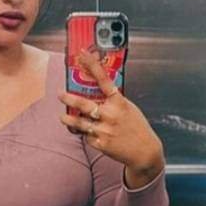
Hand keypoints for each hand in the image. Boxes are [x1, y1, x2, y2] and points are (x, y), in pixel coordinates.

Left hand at [58, 48, 164, 175]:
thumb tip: (96, 93)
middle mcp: (111, 115)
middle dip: (69, 98)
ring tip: (63, 117)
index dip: (92, 65)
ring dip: (68, 119)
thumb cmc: (136, 127)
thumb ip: (113, 101)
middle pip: (84, 104)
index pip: (103, 79)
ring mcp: (104, 130)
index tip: (82, 54)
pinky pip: (86, 136)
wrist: (145, 151)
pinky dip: (86, 134)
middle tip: (60, 94)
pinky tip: (88, 133)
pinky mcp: (100, 144)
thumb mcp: (128, 108)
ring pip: (79, 123)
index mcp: (119, 102)